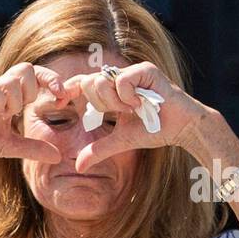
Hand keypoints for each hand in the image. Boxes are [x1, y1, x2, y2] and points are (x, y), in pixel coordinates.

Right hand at [0, 63, 65, 164]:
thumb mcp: (8, 147)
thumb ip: (32, 148)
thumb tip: (58, 156)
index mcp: (9, 96)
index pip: (35, 76)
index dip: (52, 81)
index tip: (62, 97)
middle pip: (26, 68)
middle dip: (33, 89)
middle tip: (24, 110)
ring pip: (10, 78)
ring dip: (16, 99)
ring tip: (7, 115)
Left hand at [59, 62, 211, 171]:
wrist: (180, 127)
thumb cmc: (154, 129)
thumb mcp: (120, 141)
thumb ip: (98, 150)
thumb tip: (79, 167)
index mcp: (111, 90)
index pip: (81, 83)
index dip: (67, 89)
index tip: (58, 103)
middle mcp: (119, 77)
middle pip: (89, 83)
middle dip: (101, 105)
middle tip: (121, 113)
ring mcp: (132, 71)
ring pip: (103, 82)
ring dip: (115, 103)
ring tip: (133, 109)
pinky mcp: (145, 70)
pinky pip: (122, 81)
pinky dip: (128, 97)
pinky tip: (141, 103)